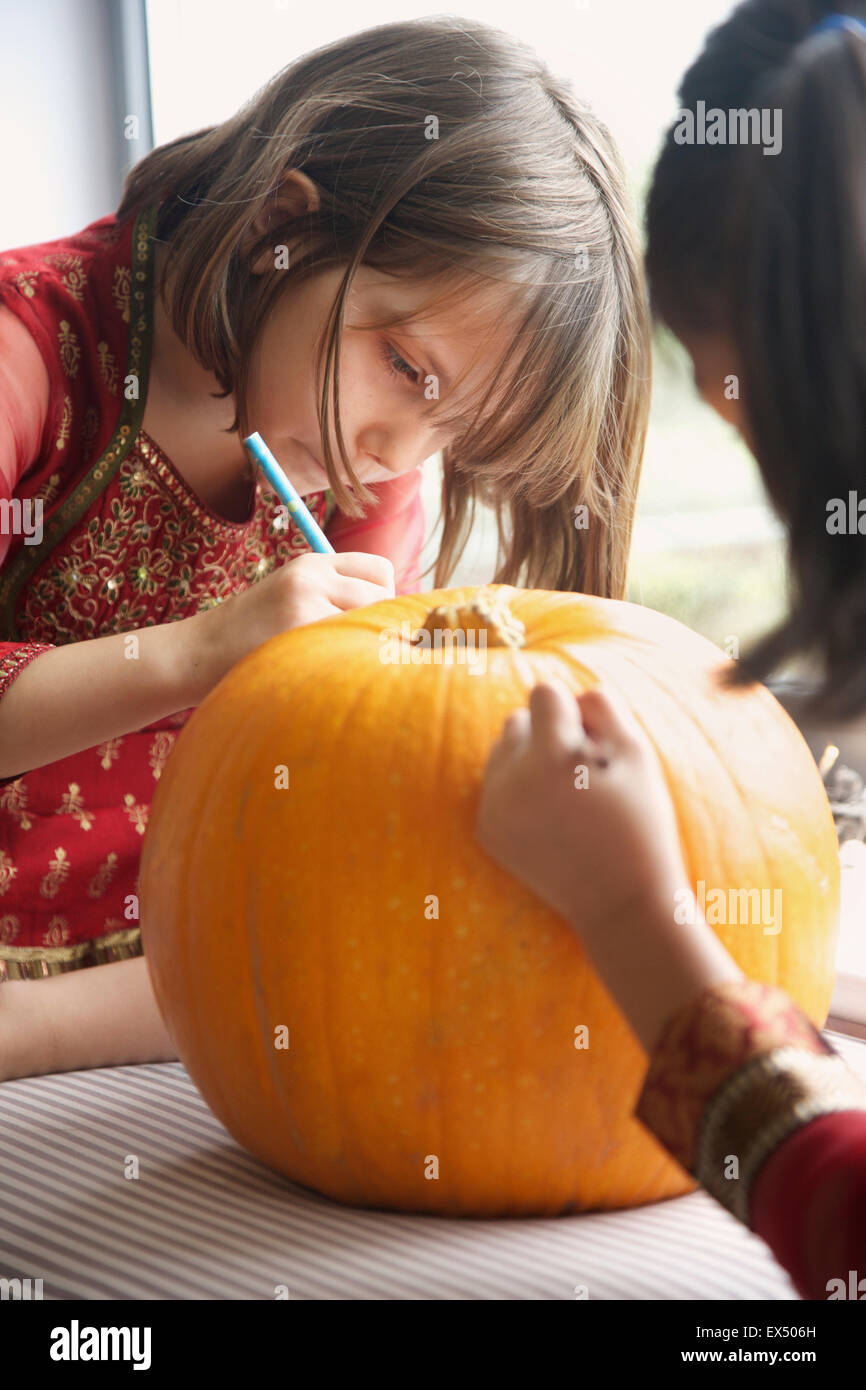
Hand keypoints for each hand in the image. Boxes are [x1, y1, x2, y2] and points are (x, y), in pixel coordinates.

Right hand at [185, 550, 394, 698]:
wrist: (198, 653)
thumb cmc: (252, 633)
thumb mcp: (291, 594)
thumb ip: (335, 595)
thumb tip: (399, 617)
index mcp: (312, 563)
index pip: (380, 569)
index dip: (384, 597)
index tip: (367, 621)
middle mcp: (311, 577)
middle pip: (383, 596)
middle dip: (379, 624)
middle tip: (355, 647)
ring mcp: (305, 606)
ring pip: (371, 622)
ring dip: (365, 645)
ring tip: (339, 661)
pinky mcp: (300, 635)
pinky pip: (349, 648)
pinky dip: (348, 663)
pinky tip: (328, 673)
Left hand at [475, 681, 690, 937]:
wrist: (619, 903)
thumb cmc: (639, 824)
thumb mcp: (639, 756)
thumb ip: (604, 707)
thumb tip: (573, 693)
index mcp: (551, 756)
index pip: (544, 693)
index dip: (573, 712)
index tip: (593, 743)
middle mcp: (511, 778)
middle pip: (516, 720)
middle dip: (546, 734)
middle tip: (582, 773)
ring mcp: (494, 807)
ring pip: (501, 751)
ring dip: (528, 759)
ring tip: (566, 794)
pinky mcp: (486, 831)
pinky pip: (495, 786)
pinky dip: (517, 792)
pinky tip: (550, 819)